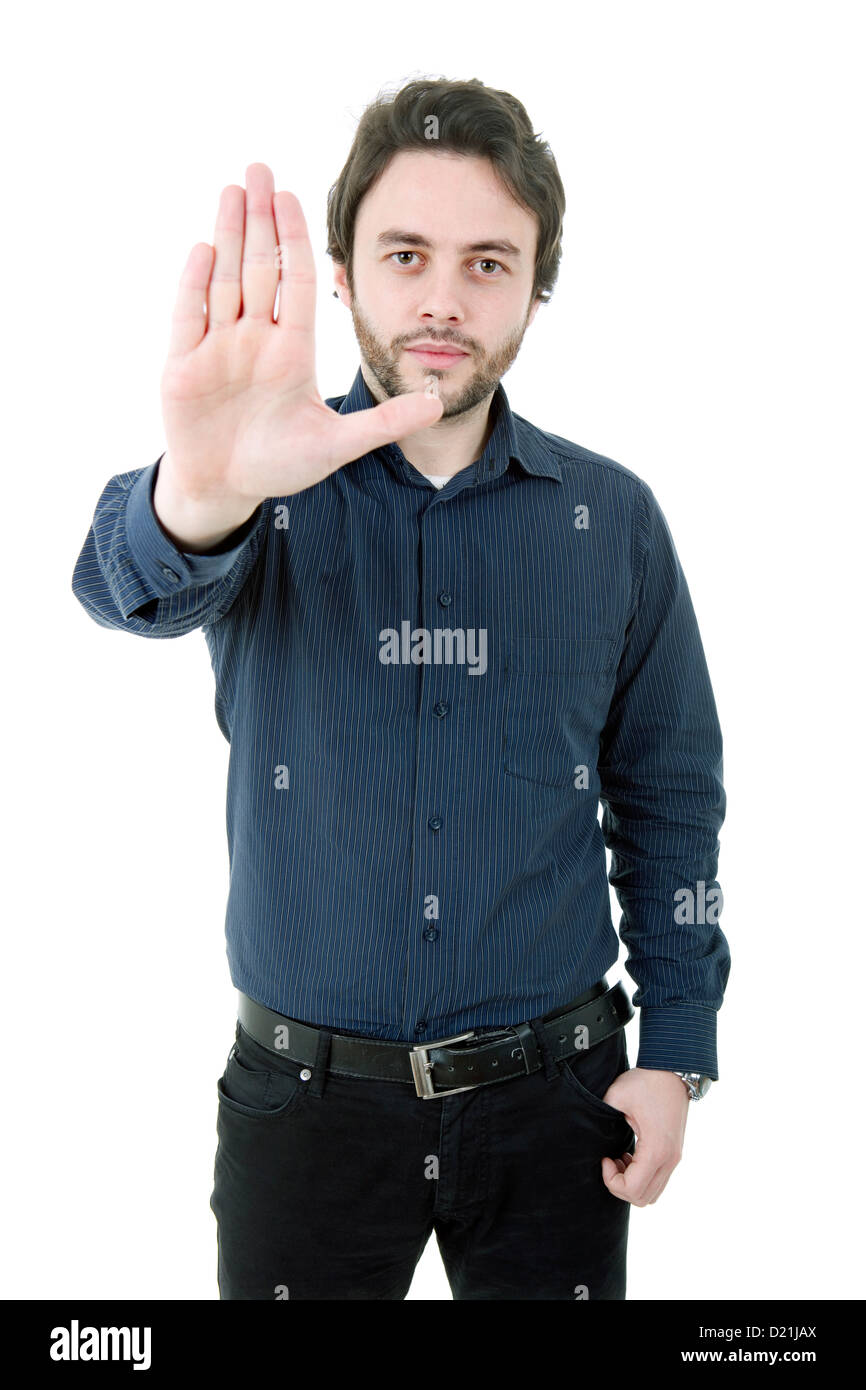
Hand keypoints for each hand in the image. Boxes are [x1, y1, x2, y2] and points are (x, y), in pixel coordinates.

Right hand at [159, 163, 442, 517]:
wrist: (226, 489)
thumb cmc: (278, 465)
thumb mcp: (337, 445)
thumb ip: (385, 423)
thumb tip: (437, 404)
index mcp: (291, 352)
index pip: (294, 282)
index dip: (295, 240)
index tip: (293, 195)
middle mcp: (253, 340)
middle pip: (258, 267)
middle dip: (260, 218)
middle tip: (259, 167)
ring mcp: (217, 349)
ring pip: (224, 280)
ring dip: (229, 234)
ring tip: (233, 188)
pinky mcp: (183, 366)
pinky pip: (189, 316)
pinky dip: (195, 284)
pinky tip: (206, 246)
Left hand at [598, 1068, 688, 1205]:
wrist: (673, 1070)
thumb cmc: (647, 1081)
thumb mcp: (617, 1095)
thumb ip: (602, 1115)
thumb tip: (590, 1129)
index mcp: (656, 1150)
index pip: (632, 1190)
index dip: (611, 1181)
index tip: (604, 1159)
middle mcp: (669, 1159)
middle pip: (643, 1199)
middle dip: (620, 1187)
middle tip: (609, 1161)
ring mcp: (674, 1158)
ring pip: (652, 1194)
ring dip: (632, 1183)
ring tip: (619, 1159)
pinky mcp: (674, 1154)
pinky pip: (658, 1181)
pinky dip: (642, 1177)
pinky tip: (630, 1156)